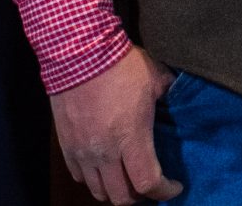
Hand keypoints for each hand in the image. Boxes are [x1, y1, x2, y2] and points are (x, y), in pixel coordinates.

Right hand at [49, 47, 181, 202]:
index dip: (165, 192)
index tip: (174, 186)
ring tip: (125, 177)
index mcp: (131, 137)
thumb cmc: (120, 64)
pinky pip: (79, 176)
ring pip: (98, 191)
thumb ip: (168, 95)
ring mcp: (82, 151)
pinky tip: (103, 166)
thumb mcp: (155, 77)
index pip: (148, 183)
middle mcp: (105, 152)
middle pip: (121, 197)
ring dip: (114, 189)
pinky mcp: (66, 145)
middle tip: (149, 183)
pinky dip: (93, 178)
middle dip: (140, 196)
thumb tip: (176, 98)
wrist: (77, 51)